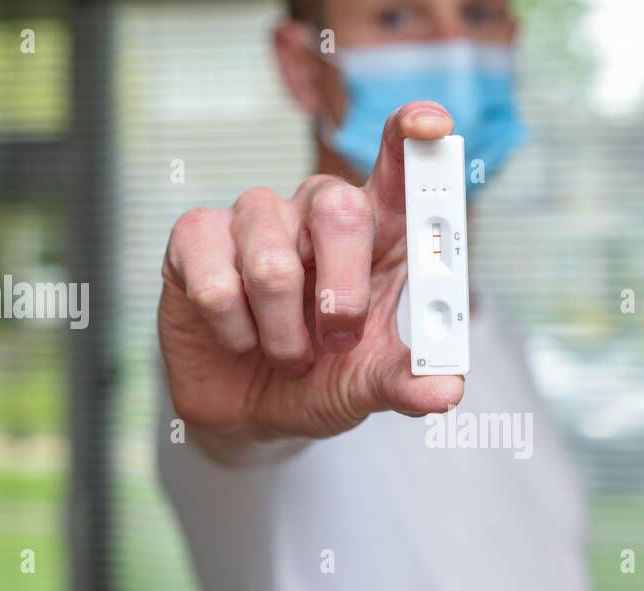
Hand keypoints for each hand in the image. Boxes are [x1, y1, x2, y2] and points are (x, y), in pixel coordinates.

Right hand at [158, 101, 464, 448]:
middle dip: (343, 293)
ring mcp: (255, 217)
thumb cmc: (320, 379)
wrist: (250, 412)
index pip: (397, 168)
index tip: (433, 125)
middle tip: (337, 342)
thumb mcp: (370, 385)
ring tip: (288, 354)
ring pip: (273, 266)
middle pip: (339, 208)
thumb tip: (447, 391)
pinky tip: (238, 338)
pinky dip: (235, 333)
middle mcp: (316, 211)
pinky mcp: (196, 235)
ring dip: (284, 335)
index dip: (411, 137)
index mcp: (375, 233)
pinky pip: (216, 285)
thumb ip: (408, 382)